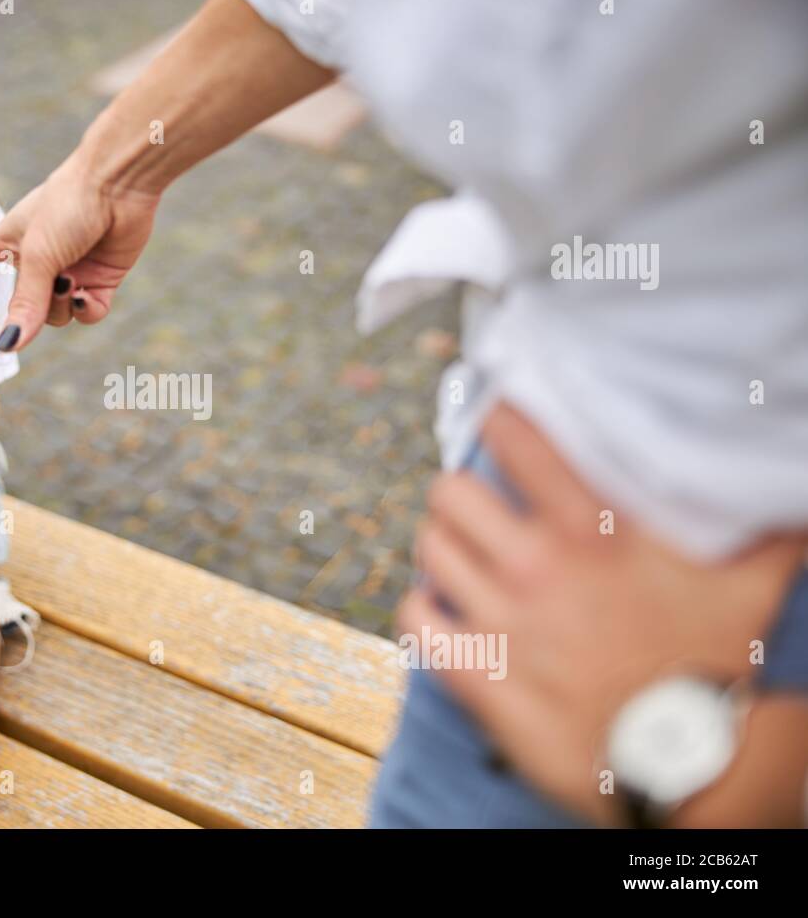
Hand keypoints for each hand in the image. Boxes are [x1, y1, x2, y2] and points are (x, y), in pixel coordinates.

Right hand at [0, 159, 159, 350]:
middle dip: (36, 306)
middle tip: (54, 281)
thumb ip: (26, 303)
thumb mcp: (38, 256)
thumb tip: (11, 346)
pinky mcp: (102, 277)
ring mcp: (71, 268)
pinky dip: (88, 311)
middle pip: (24, 306)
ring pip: (58, 315)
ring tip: (73, 281)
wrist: (118, 184)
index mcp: (9, 239)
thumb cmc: (67, 206)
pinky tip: (87, 296)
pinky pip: (89, 313)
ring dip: (64, 306)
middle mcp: (38, 257)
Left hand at [401, 403, 804, 824]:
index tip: (498, 424)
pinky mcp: (480, 675)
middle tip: (477, 511)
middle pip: (450, 493)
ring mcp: (502, 621)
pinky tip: (444, 612)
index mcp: (597, 530)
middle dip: (461, 497)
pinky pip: (414, 621)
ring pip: (430, 550)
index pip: (516, 440)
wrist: (696, 763)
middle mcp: (538, 566)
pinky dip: (422, 612)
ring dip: (442, 551)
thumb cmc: (724, 668)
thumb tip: (775, 486)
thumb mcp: (751, 581)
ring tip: (463, 559)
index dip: (499, 422)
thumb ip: (757, 525)